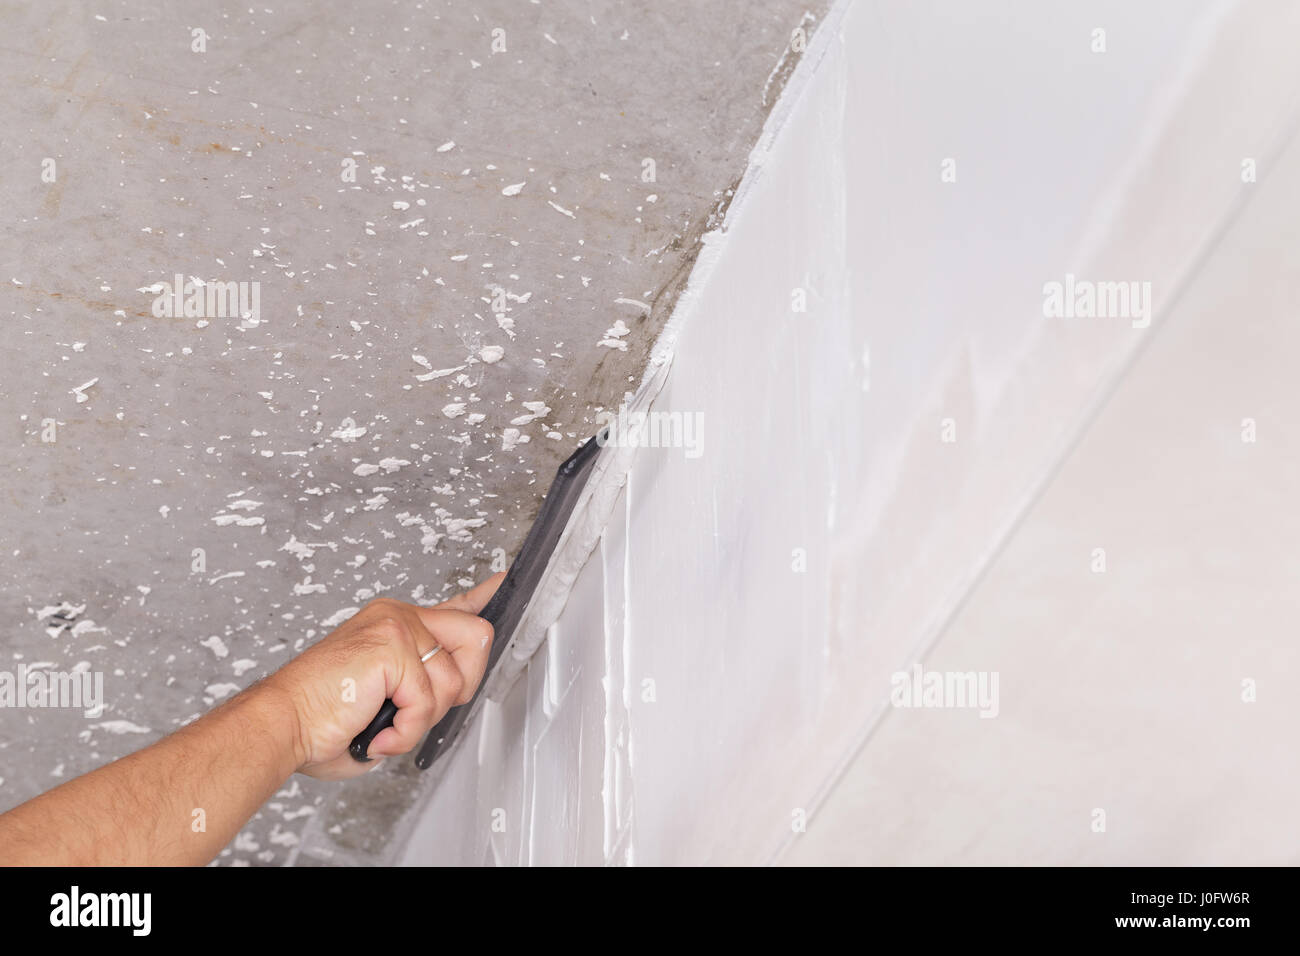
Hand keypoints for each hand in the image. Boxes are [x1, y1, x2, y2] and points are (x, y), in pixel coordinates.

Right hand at [265, 573, 501, 778]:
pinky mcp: (392, 647)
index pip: (451, 605)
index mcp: (394, 626)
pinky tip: (377, 733)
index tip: (501, 580)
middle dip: (460, 687)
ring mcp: (396, 628)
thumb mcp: (382, 702)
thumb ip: (416, 691)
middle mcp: (397, 617)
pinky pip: (426, 702)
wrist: (282, 724)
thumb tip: (440, 699)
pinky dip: (404, 731)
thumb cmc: (319, 717)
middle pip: (476, 638)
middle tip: (417, 710)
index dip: (482, 595)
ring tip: (383, 725)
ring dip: (420, 720)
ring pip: (452, 681)